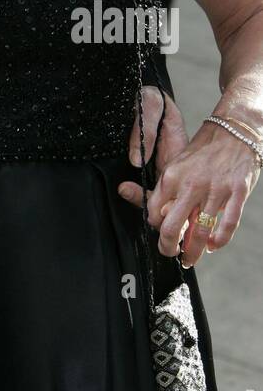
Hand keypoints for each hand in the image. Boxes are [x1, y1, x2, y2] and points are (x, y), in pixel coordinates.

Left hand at [119, 104, 259, 267]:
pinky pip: (227, 226)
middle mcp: (191, 185)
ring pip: (200, 233)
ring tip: (190, 258)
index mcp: (172, 176)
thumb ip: (166, 190)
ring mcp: (215, 190)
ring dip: (194, 252)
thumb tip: (157, 216)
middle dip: (169, 247)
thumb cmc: (203, 151)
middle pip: (172, 228)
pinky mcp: (237, 193)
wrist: (233, 132)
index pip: (154, 213)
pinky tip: (213, 246)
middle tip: (172, 253)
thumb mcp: (177, 165)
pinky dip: (219, 241)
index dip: (156, 228)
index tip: (161, 233)